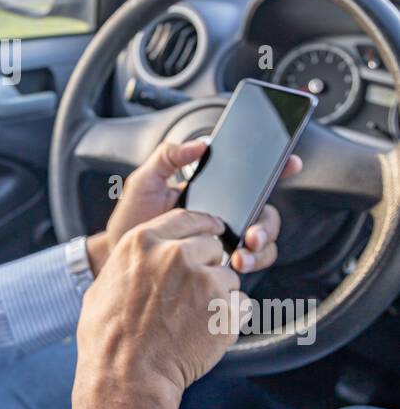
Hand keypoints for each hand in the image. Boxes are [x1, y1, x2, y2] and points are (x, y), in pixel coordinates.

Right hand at [73, 208, 246, 408]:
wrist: (127, 376)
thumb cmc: (108, 337)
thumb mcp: (104, 285)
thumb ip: (131, 263)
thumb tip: (141, 259)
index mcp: (144, 242)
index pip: (188, 217)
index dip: (204, 224)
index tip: (214, 230)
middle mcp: (176, 254)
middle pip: (212, 246)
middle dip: (207, 266)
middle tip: (191, 295)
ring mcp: (204, 281)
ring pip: (229, 276)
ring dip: (218, 295)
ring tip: (193, 320)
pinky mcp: (224, 309)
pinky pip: (241, 305)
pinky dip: (230, 319)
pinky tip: (206, 333)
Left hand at [85, 139, 300, 279]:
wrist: (118, 258)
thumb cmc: (132, 219)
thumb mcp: (145, 181)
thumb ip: (168, 156)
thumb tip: (202, 144)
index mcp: (212, 191)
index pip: (250, 178)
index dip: (276, 168)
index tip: (290, 162)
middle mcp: (225, 215)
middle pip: (265, 213)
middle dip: (267, 223)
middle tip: (251, 234)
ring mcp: (226, 240)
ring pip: (264, 241)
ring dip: (262, 247)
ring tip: (241, 255)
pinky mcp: (221, 264)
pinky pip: (250, 262)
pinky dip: (251, 263)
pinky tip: (235, 264)